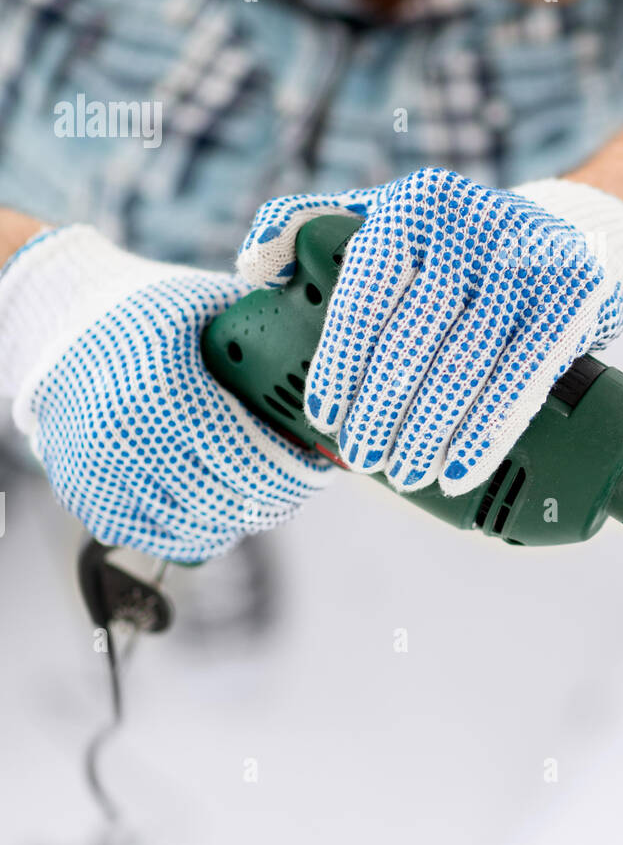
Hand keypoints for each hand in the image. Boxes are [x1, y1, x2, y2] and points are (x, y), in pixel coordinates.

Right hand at [0, 227, 332, 560]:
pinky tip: (215, 503)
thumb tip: (339, 364)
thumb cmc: (149, 308)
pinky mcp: (86, 496)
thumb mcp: (212, 305)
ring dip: (239, 517)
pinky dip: (197, 529)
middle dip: (277, 498)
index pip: (251, 462)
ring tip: (259, 491)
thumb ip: (272, 332)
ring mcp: (101, 474)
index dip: (296, 474)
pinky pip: (158, 539)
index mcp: (166, 389)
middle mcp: (127, 438)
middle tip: (297, 482)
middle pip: (229, 504)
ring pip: (197, 531)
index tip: (320, 466)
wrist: (60, 319)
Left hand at [236, 167, 622, 494]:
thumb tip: (253, 269)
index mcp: (412, 206)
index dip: (342, 362)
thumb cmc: (447, 244)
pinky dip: (490, 431)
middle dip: (385, 408)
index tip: (327, 417)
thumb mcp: (381, 218)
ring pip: (471, 361)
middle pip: (418, 335)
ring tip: (407, 472)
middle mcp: (471, 223)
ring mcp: (527, 257)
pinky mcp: (572, 294)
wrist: (562, 235)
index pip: (366, 293)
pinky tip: (460, 469)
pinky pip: (526, 375)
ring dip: (434, 429)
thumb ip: (306, 230)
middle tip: (365, 457)